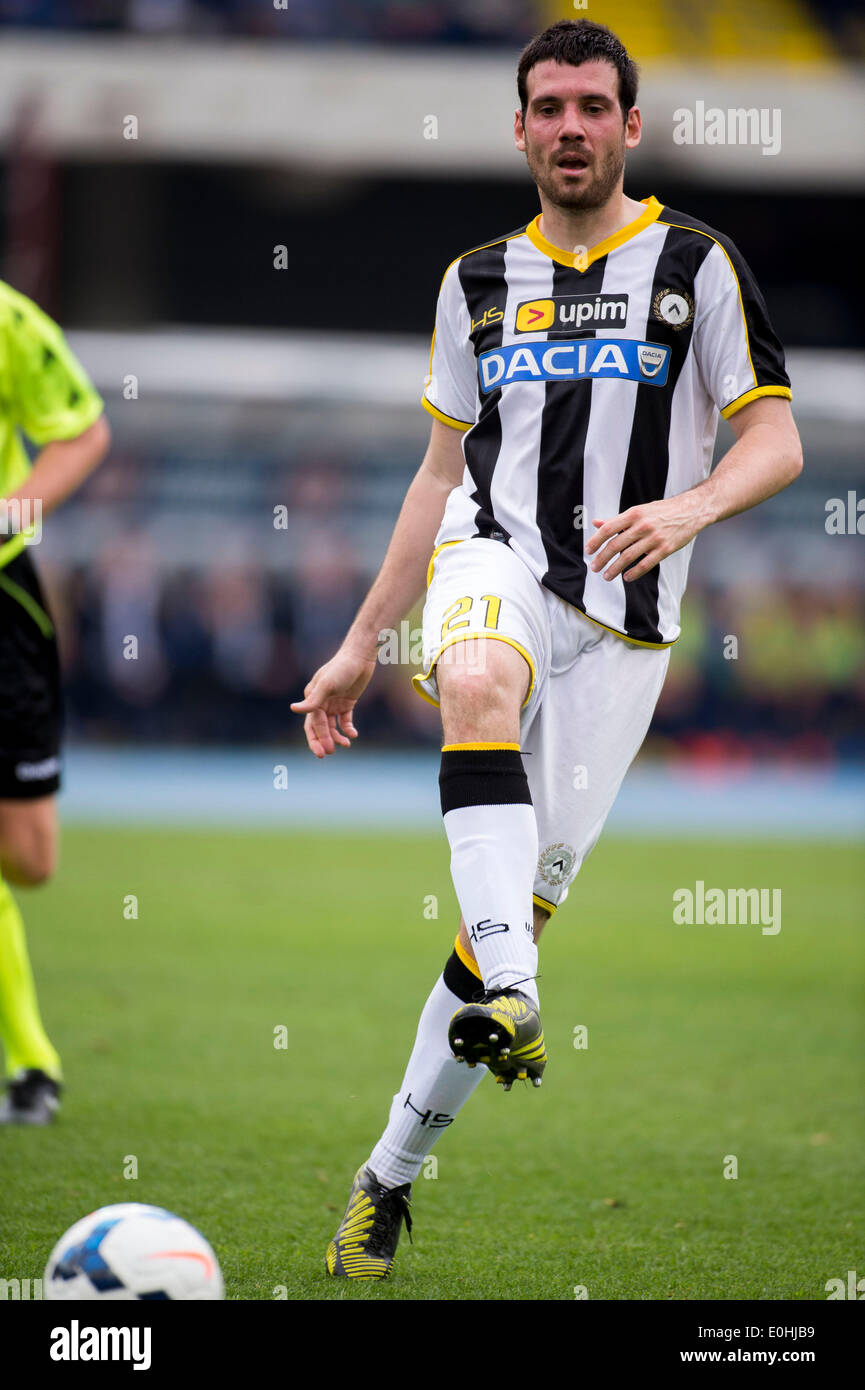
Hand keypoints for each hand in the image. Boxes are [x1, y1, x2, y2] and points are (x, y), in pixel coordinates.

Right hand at [290, 646, 377, 757]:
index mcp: (312, 698)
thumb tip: (294, 709)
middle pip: (319, 727)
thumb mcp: (327, 685)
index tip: (322, 753)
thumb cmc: (341, 668)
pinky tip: (353, 734)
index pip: (312, 724)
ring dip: (337, 736)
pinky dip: (348, 729)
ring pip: (332, 726)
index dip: (316, 739)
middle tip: (328, 753)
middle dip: (323, 741)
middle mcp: (321, 702)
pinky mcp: (347, 703)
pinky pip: (345, 721)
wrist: (360, 657)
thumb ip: (313, 700)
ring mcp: (334, 703)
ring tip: (346, 744)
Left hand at [585, 494, 706, 582]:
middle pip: (615, 545)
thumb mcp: (639, 510)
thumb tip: (596, 523)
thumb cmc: (662, 511)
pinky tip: (626, 577)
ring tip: (606, 576)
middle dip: (602, 559)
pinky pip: (646, 564)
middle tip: (594, 568)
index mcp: (634, 514)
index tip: (588, 551)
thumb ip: (617, 520)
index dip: (596, 541)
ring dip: (614, 569)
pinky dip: (634, 573)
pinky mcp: (665, 549)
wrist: (691, 510)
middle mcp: (642, 525)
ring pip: (628, 557)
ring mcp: (654, 538)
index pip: (609, 529)